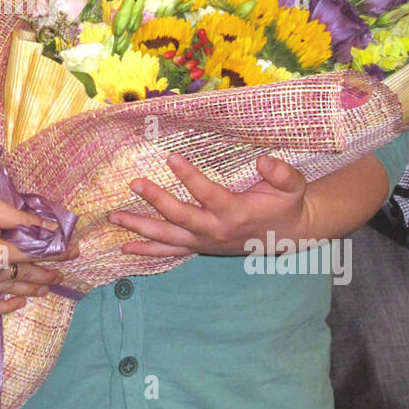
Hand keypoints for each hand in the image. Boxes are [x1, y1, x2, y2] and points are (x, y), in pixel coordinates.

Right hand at [0, 188, 63, 314]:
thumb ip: (20, 219)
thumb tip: (48, 228)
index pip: (35, 254)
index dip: (57, 253)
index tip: (73, 252)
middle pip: (25, 275)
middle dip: (47, 273)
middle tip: (62, 272)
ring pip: (9, 291)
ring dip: (31, 289)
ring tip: (46, 287)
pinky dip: (5, 307)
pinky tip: (18, 302)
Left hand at [109, 152, 310, 259]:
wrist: (287, 235)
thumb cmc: (286, 204)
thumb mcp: (293, 186)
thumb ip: (281, 173)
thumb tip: (264, 160)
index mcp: (236, 212)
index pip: (208, 194)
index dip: (189, 177)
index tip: (171, 157)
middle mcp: (215, 230)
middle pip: (180, 216)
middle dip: (156, 200)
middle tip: (135, 183)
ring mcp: (204, 242)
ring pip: (167, 237)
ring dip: (140, 227)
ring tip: (114, 218)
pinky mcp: (198, 247)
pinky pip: (169, 251)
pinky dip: (147, 250)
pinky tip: (124, 247)